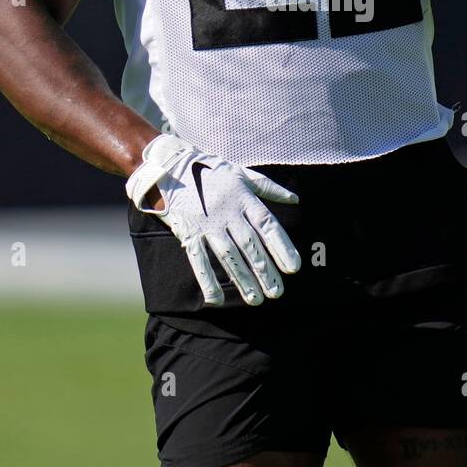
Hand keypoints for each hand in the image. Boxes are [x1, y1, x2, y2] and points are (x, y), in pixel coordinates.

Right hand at [126, 133, 300, 307]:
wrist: (170, 166)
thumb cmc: (210, 170)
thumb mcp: (241, 173)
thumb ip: (269, 188)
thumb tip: (295, 199)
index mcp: (242, 197)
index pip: (267, 225)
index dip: (281, 247)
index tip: (293, 268)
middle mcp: (226, 212)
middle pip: (250, 245)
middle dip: (264, 270)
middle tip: (277, 292)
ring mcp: (206, 223)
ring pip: (228, 255)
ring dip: (242, 279)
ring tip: (256, 300)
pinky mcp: (188, 232)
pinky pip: (198, 260)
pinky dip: (207, 280)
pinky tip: (218, 299)